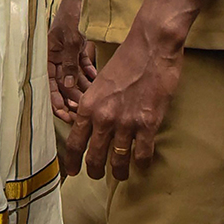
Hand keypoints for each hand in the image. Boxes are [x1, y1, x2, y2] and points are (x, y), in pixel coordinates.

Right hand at [47, 0, 95, 123]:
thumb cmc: (72, 14)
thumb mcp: (71, 40)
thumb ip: (69, 64)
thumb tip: (67, 86)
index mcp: (46, 54)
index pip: (48, 83)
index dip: (54, 100)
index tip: (64, 115)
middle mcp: (54, 56)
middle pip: (61, 83)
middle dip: (70, 98)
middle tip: (82, 113)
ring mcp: (65, 52)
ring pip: (72, 76)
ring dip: (81, 88)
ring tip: (91, 100)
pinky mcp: (76, 48)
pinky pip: (81, 66)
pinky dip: (88, 74)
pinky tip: (96, 82)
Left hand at [64, 26, 183, 181]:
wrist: (151, 47)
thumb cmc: (126, 60)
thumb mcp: (100, 82)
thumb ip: (95, 104)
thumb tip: (93, 124)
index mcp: (88, 105)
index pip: (75, 142)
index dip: (72, 161)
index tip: (72, 171)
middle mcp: (103, 117)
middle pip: (94, 157)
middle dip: (94, 171)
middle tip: (96, 176)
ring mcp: (126, 122)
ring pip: (118, 161)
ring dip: (119, 172)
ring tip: (121, 175)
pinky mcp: (148, 123)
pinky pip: (143, 154)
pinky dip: (142, 163)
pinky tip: (142, 164)